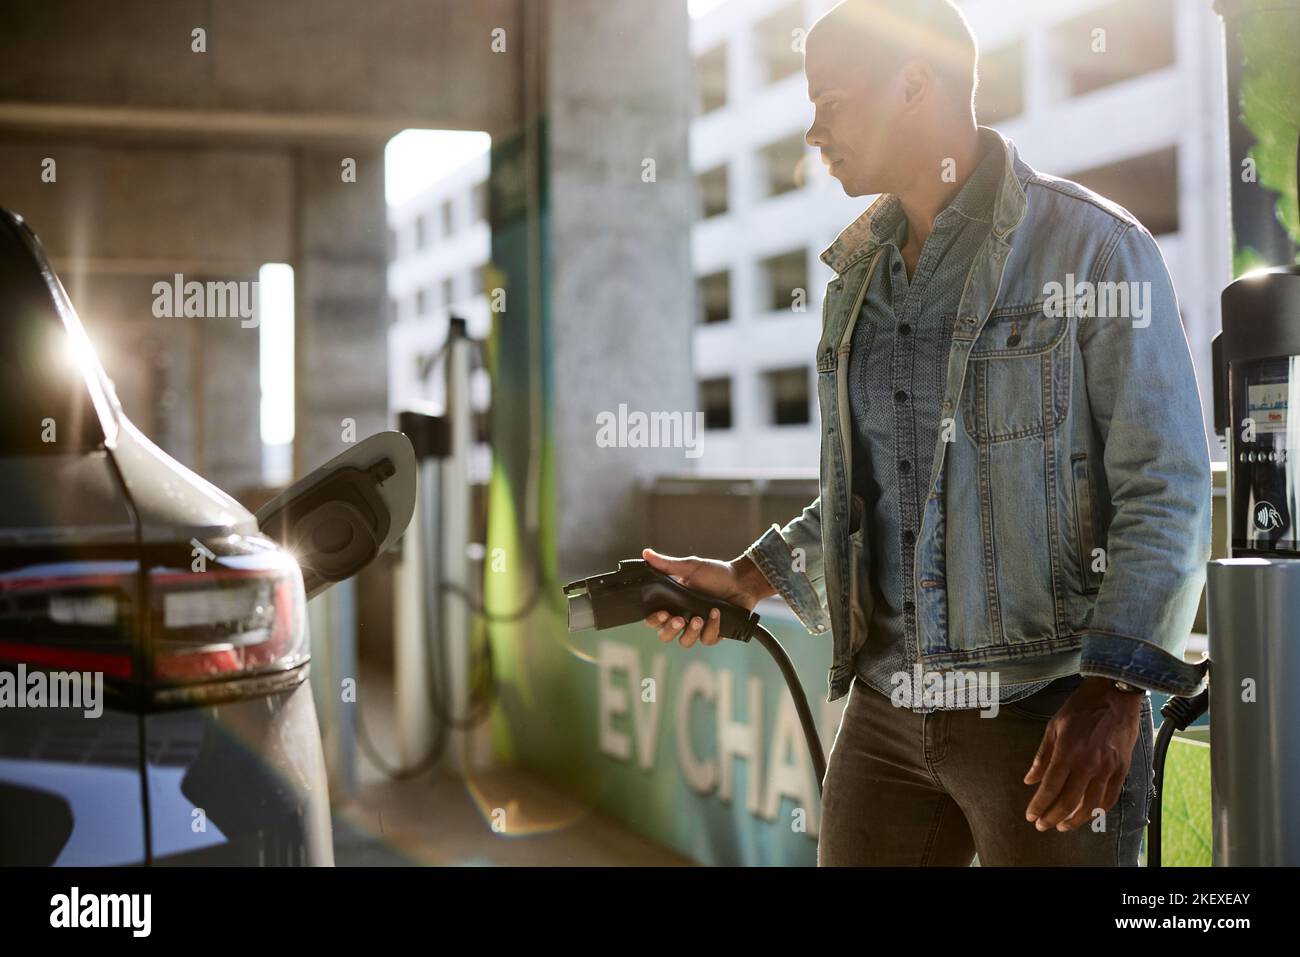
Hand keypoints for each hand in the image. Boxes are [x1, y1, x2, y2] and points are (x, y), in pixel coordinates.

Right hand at [639, 547, 773, 647]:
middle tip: (679, 619)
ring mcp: (699, 627)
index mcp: (673, 603)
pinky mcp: (714, 633)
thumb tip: (645, 553)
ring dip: (691, 632)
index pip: (655, 618)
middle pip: (665, 635)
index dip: (654, 620)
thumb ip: (667, 564)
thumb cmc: (716, 573)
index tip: (661, 613)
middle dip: (669, 630)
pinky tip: (716, 614)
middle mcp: (683, 617)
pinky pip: (707, 640)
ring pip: (685, 642)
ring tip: (699, 618)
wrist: (742, 580)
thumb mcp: (690, 567)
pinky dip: (712, 628)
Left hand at [1023, 677, 1144, 831]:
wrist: (1115, 695)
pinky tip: (1087, 814)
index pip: (1050, 788)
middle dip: (1052, 817)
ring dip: (1075, 820)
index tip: (1030, 815)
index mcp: (1068, 752)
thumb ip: (1042, 756)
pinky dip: (1097, 811)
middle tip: (1042, 826)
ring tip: (1062, 825)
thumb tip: (1029, 779)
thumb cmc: (1081, 708)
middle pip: (1069, 801)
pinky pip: (1110, 798)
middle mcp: (1088, 764)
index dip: (1039, 805)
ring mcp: (1108, 769)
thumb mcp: (1054, 727)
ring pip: (1091, 805)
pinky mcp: (1122, 770)